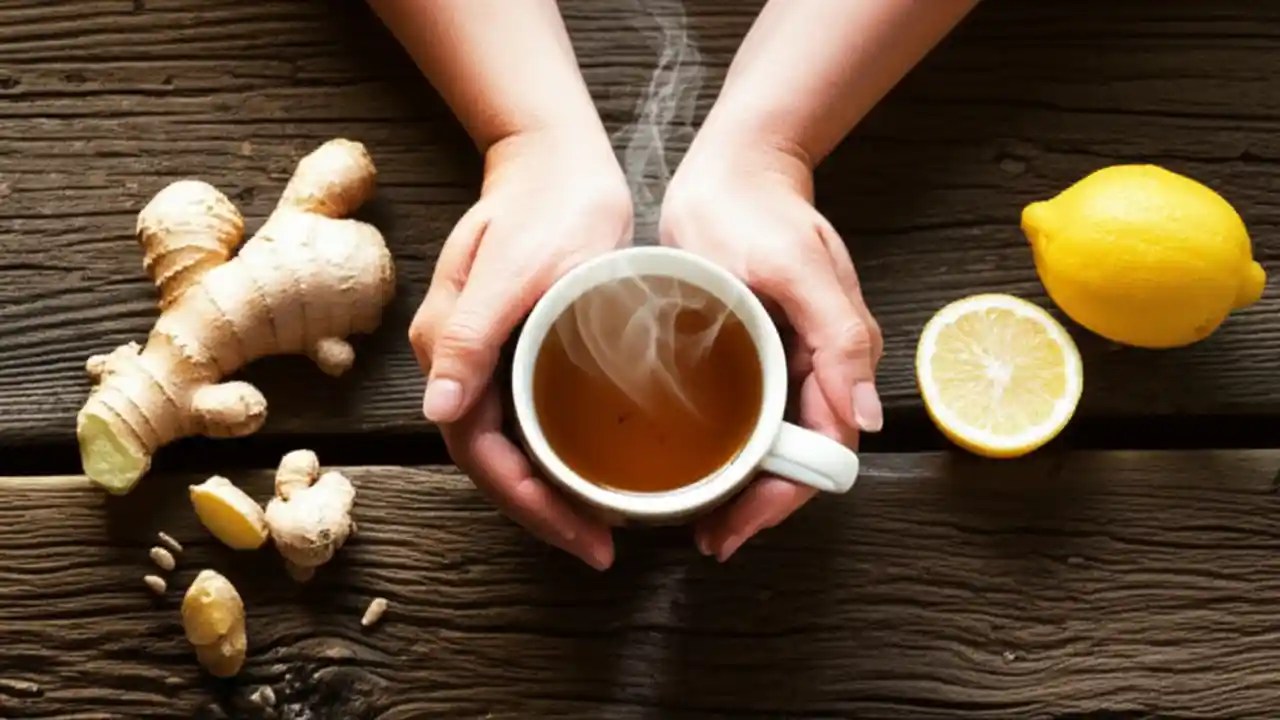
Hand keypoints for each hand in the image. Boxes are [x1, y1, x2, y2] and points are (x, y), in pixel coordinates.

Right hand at [410, 130, 632, 569]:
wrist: (556, 156)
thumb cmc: (547, 203)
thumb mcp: (515, 267)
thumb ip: (471, 335)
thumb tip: (437, 410)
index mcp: (450, 346)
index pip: (479, 450)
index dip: (529, 503)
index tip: (584, 537)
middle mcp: (457, 359)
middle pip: (492, 459)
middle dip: (543, 512)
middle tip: (602, 547)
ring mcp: (482, 355)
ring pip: (508, 444)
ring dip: (548, 492)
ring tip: (599, 526)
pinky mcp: (512, 347)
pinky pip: (524, 418)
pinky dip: (554, 455)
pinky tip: (589, 471)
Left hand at [660, 139, 883, 561]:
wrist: (736, 165)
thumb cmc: (755, 207)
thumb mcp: (796, 267)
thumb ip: (839, 338)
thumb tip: (864, 420)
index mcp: (838, 351)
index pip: (825, 449)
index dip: (784, 498)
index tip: (735, 527)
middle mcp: (822, 363)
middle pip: (803, 457)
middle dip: (763, 505)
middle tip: (710, 536)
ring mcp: (793, 358)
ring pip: (780, 441)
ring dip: (749, 485)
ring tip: (703, 516)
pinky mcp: (765, 349)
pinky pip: (760, 413)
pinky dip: (738, 449)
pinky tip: (703, 463)